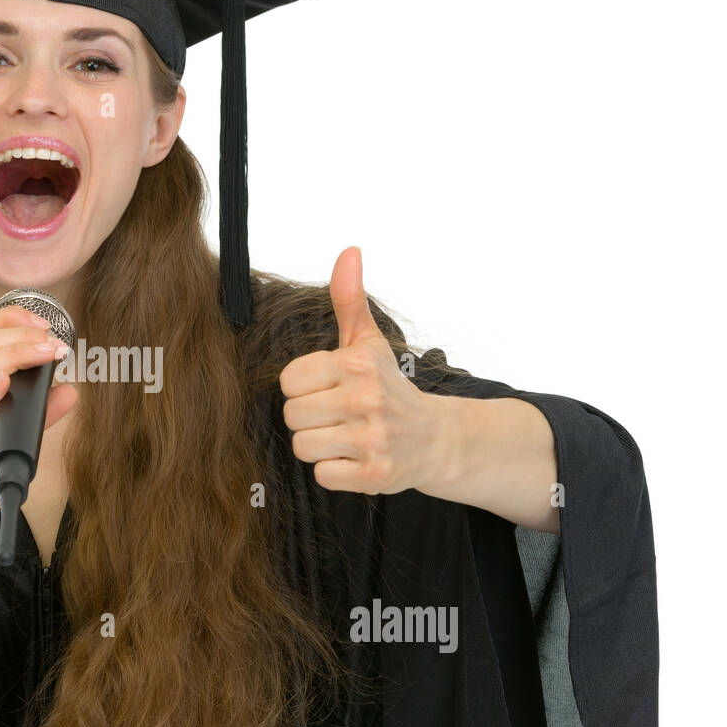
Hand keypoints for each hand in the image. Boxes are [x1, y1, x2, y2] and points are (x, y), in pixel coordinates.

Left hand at [279, 247, 442, 495]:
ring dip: (319, 446)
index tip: (327, 389)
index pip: (288, 380)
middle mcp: (366, 400)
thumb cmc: (390, 388)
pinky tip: (354, 458)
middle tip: (336, 415)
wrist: (437, 439)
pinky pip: (322, 475)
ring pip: (303, 446)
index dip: (303, 387)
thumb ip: (349, 299)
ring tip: (344, 436)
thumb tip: (349, 251)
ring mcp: (372, 439)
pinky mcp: (375, 474)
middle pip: (292, 415)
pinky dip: (334, 471)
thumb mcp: (368, 342)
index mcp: (357, 365)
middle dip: (309, 418)